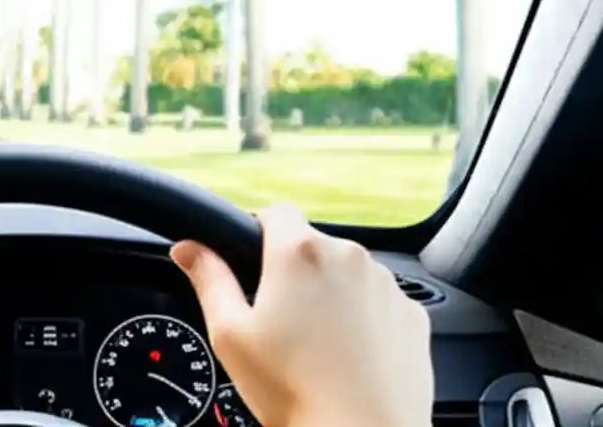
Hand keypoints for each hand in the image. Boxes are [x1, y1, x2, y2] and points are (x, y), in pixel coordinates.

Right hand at [171, 204, 432, 426]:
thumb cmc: (294, 391)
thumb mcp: (231, 335)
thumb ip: (209, 279)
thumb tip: (190, 248)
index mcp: (299, 253)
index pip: (277, 212)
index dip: (260, 234)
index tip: (255, 264)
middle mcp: (349, 257)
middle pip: (313, 246)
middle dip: (295, 273)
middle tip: (280, 321)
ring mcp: (386, 284)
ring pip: (348, 274)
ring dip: (332, 294)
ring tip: (317, 345)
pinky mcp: (412, 314)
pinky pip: (379, 302)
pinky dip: (365, 319)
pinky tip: (349, 356)